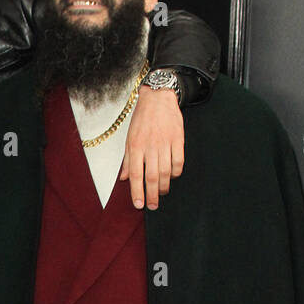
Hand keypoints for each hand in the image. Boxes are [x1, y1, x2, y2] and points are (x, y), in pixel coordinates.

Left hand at [121, 84, 184, 209]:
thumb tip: (124, 179)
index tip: (139, 205)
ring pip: (166, 171)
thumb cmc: (142, 118)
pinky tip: (172, 176)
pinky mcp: (178, 139)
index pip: (136, 175)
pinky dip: (176, 172)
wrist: (158, 97)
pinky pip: (178, 161)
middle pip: (152, 176)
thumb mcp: (129, 138)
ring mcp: (165, 142)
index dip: (137, 192)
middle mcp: (150, 146)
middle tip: (153, 206)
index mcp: (135, 146)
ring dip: (164, 186)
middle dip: (152, 195)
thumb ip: (127, 160)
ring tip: (162, 193)